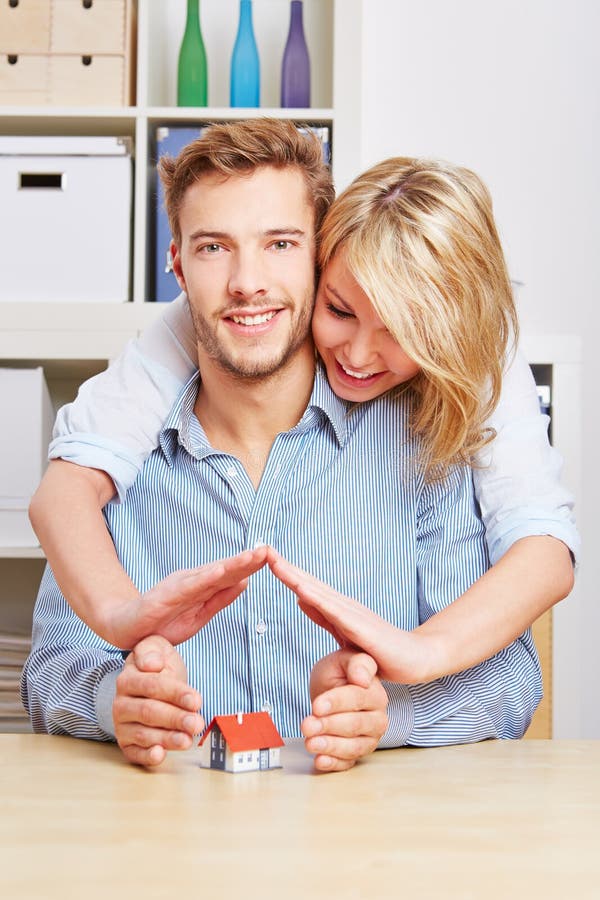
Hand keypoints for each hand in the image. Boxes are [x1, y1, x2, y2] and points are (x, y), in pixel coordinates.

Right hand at [106, 547, 268, 648]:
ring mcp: (178, 586)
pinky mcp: (164, 596)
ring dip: (231, 564)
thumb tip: (246, 583)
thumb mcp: (199, 616)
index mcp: (203, 587)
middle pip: (225, 570)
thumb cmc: (162, 623)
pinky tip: (219, 571)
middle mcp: (192, 581)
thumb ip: (221, 599)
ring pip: (210, 574)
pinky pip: (187, 587)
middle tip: (269, 549)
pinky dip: (204, 578)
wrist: (125, 629)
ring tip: (251, 557)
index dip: (252, 565)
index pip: (232, 575)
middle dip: (247, 559)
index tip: (274, 556)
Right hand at [113, 634, 203, 766]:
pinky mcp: (127, 744)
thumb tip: (151, 664)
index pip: (152, 686)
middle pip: (149, 712)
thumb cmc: (158, 667)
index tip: (196, 700)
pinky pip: (134, 754)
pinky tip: (160, 755)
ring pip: (144, 735)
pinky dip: (146, 757)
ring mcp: (122, 725)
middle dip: (175, 719)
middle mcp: (121, 704)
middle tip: (196, 723)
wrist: (148, 684)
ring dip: (167, 739)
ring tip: (187, 740)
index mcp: (127, 679)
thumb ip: (151, 651)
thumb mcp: (156, 648)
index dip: (175, 693)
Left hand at [268, 549, 437, 683]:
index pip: (307, 586)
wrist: (416, 658)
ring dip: (296, 577)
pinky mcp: (362, 629)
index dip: (286, 572)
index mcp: (337, 608)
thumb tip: (300, 598)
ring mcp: (353, 615)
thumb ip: (323, 616)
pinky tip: (301, 591)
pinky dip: (317, 600)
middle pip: (309, 583)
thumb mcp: (344, 632)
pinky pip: (334, 614)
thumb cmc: (381, 649)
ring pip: (318, 593)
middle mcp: (344, 605)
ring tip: (275, 562)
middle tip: (263, 548)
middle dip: (286, 567)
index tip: (265, 558)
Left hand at [302, 650, 387, 771]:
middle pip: (354, 725)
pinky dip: (333, 764)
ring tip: (310, 743)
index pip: (356, 699)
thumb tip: (362, 678)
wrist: (333, 690)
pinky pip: (348, 763)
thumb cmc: (339, 675)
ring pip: (353, 747)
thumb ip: (356, 664)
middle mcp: (377, 718)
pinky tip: (320, 760)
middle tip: (307, 724)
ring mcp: (369, 738)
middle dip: (328, 726)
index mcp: (375, 693)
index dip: (335, 703)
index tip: (316, 706)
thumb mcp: (343, 661)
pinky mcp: (357, 753)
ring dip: (330, 746)